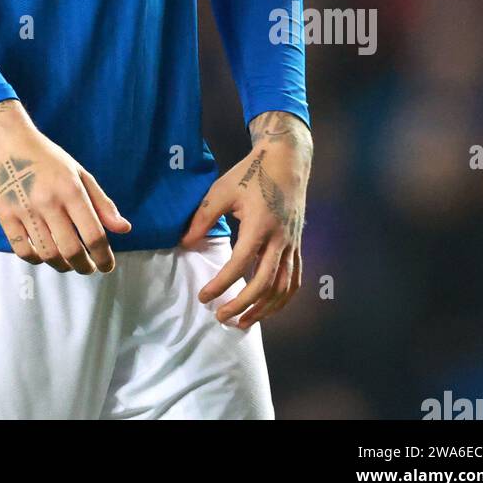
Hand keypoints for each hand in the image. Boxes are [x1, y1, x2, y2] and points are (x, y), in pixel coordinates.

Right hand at [0, 100, 131, 272]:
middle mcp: (49, 201)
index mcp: (71, 189)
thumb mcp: (78, 173)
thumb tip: (124, 229)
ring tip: (68, 264)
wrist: (6, 141)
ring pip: (48, 254)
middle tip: (89, 268)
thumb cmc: (46, 157)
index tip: (106, 266)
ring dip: (62, 266)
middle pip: (71, 250)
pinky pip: (22, 250)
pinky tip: (43, 255)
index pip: (93, 234)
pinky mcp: (5, 216)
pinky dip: (36, 260)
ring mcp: (25, 210)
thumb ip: (102, 203)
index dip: (103, 257)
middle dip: (84, 266)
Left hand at [179, 110, 311, 327]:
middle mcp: (280, 240)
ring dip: (264, 310)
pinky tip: (268, 309)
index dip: (221, 284)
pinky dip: (282, 300)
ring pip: (283, 288)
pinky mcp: (297, 245)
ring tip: (243, 322)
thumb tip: (185, 244)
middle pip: (265, 284)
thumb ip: (203, 218)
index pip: (240, 265)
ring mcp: (292, 244)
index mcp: (260, 225)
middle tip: (221, 317)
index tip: (204, 297)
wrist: (286, 160)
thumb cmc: (251, 173)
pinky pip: (294, 280)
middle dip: (243, 305)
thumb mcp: (222, 190)